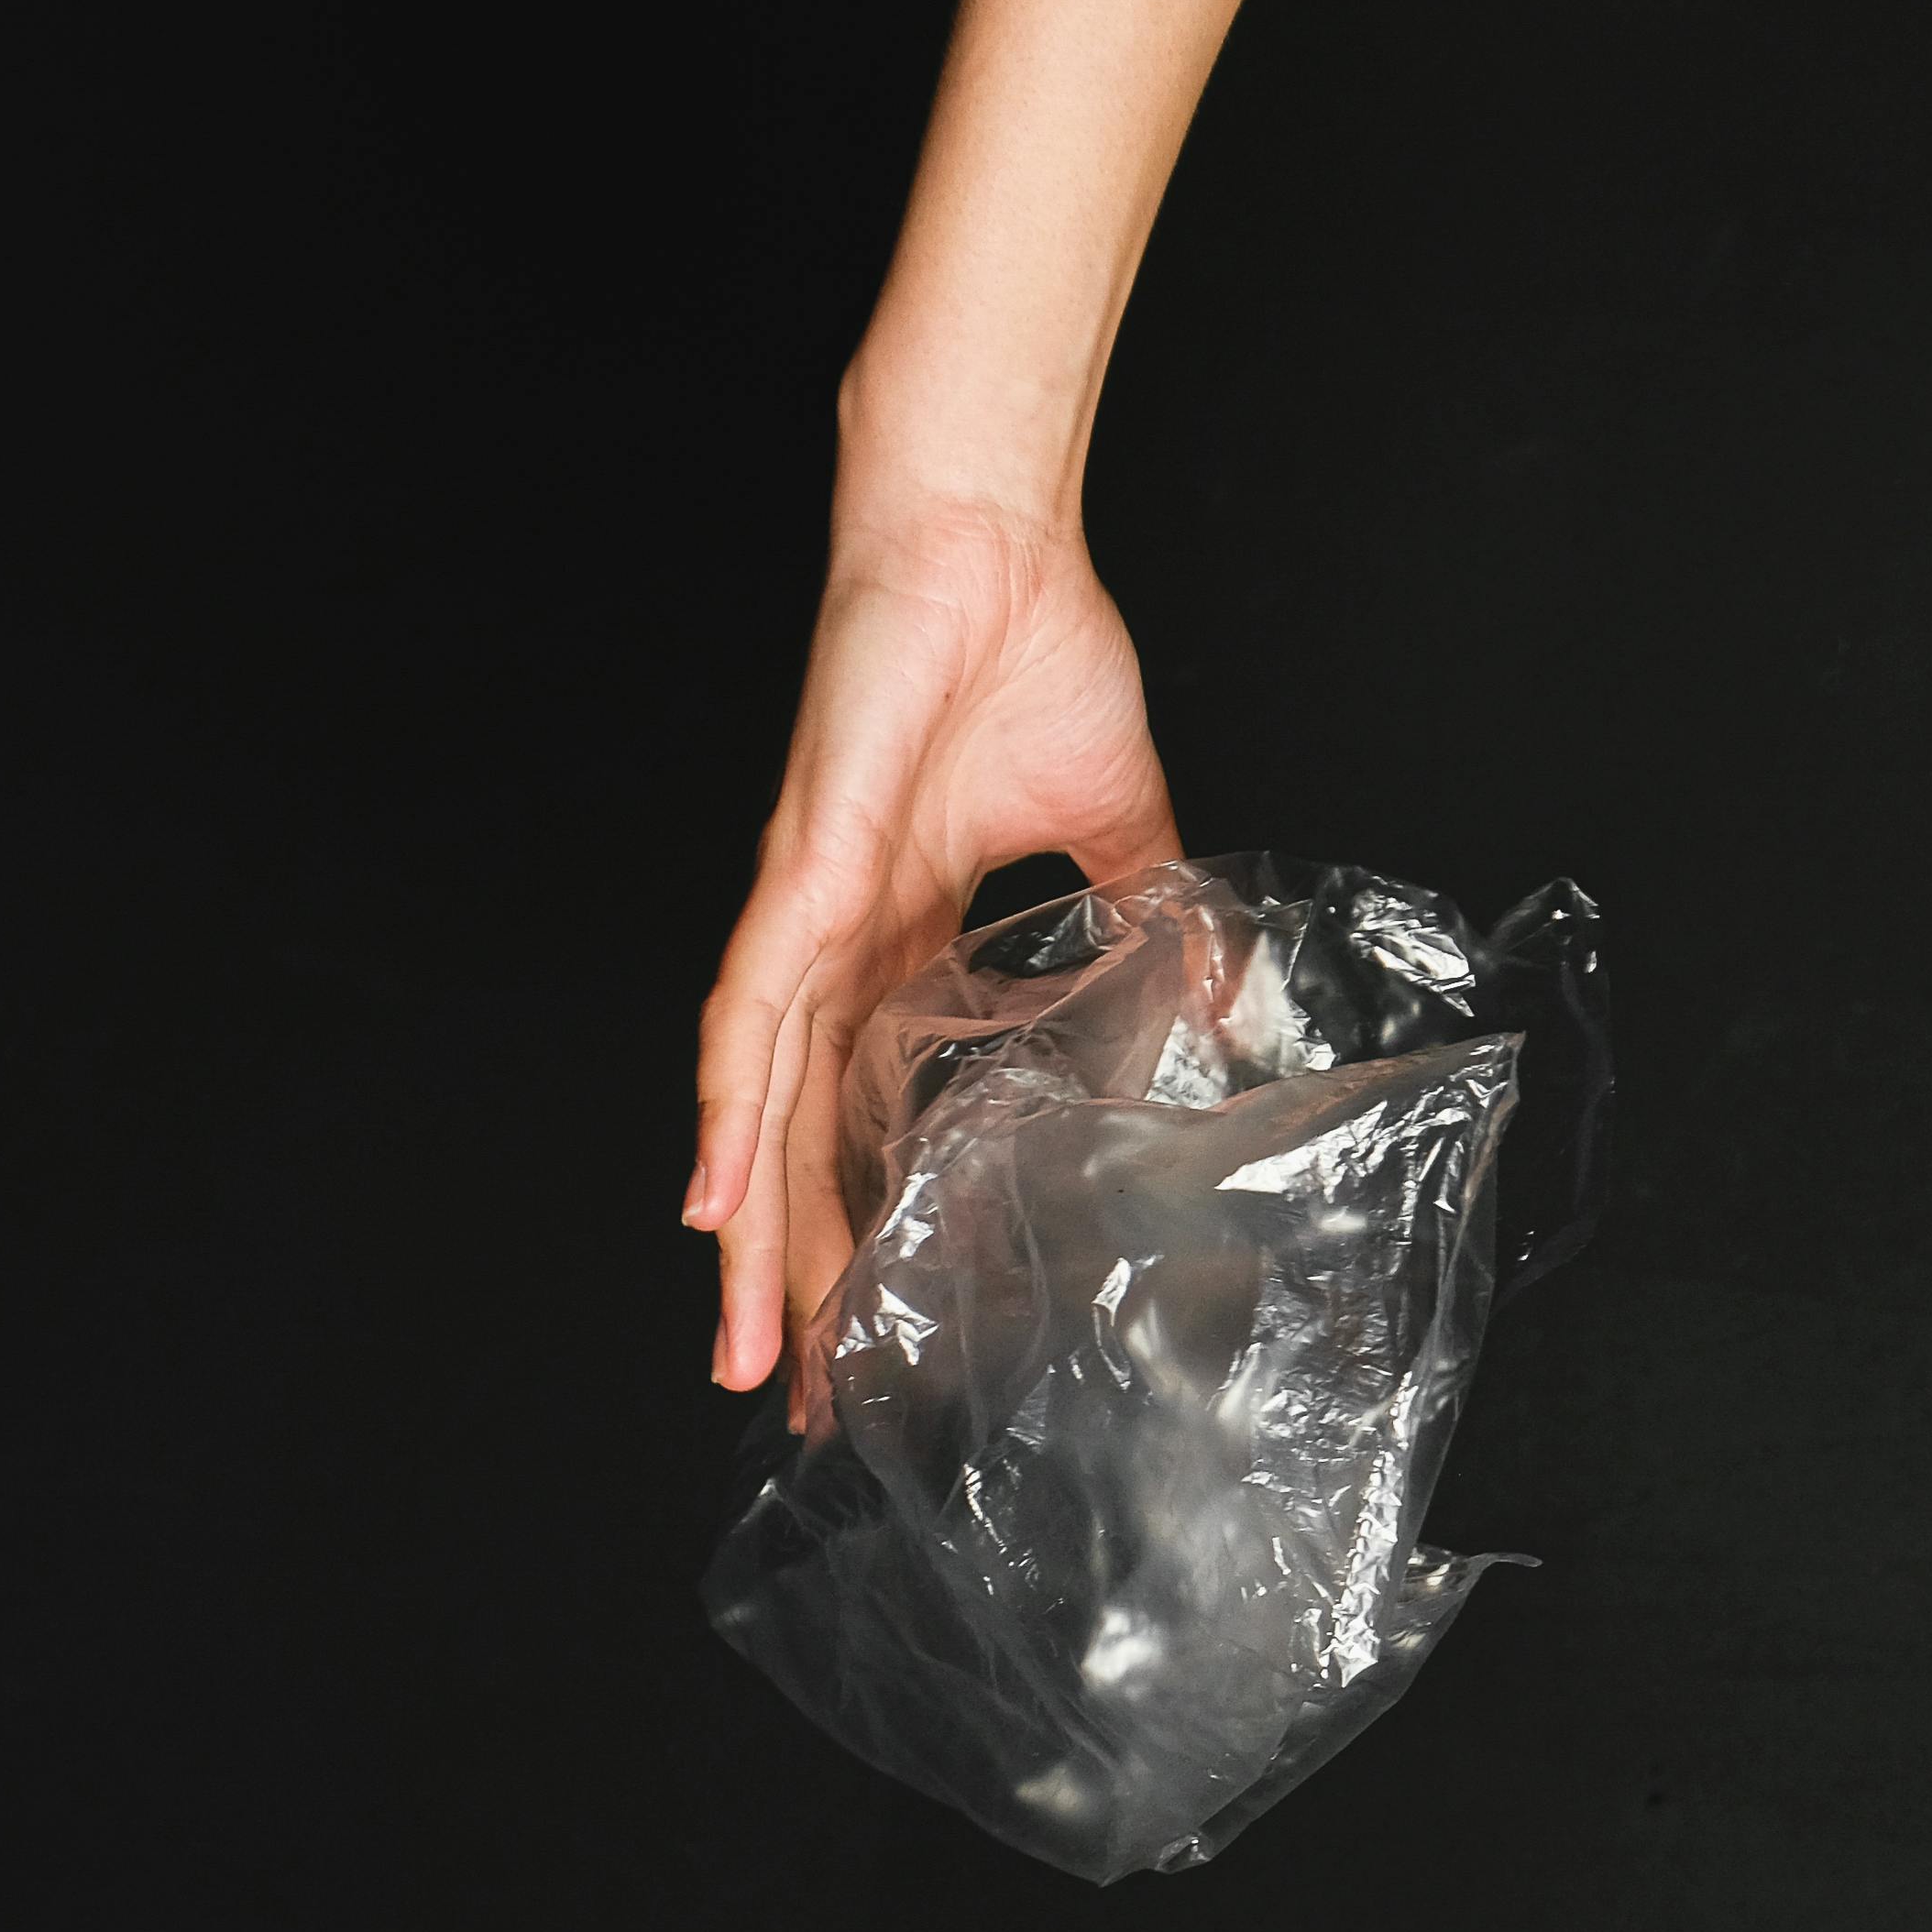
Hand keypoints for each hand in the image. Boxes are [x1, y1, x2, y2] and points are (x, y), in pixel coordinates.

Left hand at [685, 490, 1176, 1417]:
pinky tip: (711, 1194)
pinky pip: (749, 1010)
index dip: (868, 1218)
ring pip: (756, 1104)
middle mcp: (839, 942)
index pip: (871, 1111)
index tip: (875, 1324)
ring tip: (742, 1343)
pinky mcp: (803, 868)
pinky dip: (725, 1106)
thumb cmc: (1036, 647)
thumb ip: (1153, 918)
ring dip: (746, 1229)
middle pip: (798, 1140)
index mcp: (905, 935)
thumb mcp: (1120, 821)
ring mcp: (810, 909)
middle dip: (793, 1272)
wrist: (987, 539)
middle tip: (794, 1392)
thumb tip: (1221, 999)